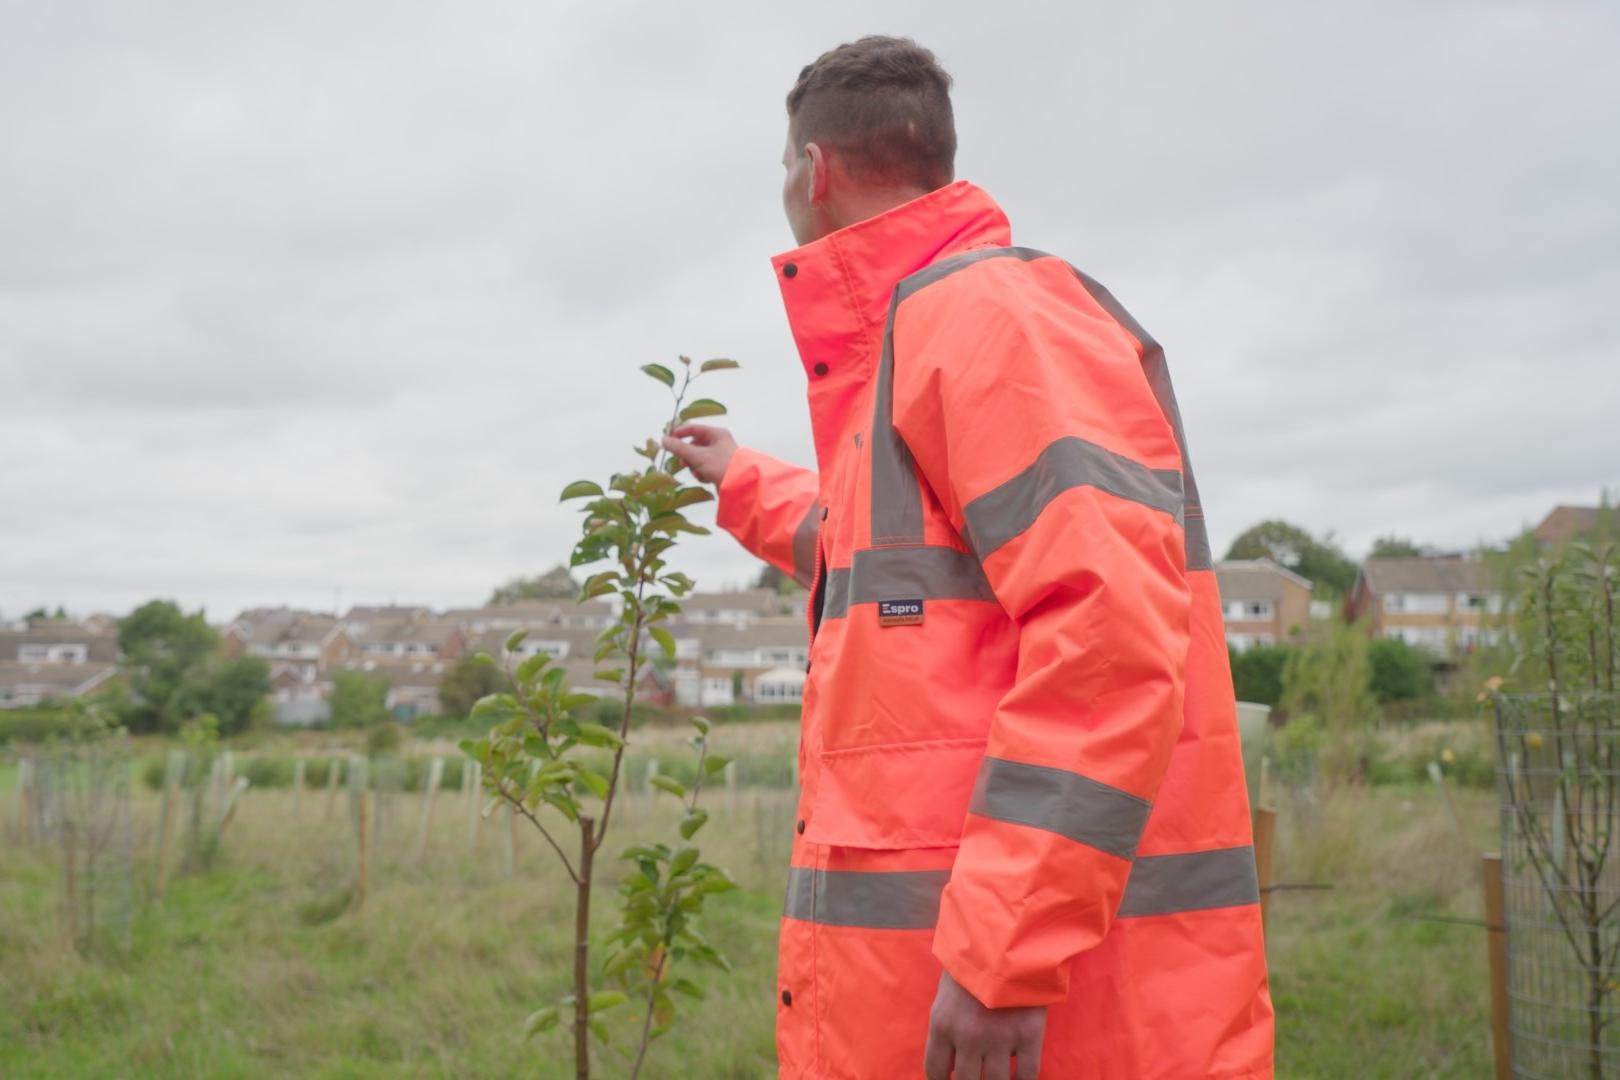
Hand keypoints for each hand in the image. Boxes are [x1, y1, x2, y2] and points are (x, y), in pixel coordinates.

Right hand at [661, 424, 737, 485]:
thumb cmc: (720, 466)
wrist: (740, 486)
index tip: (667, 440)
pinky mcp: (720, 469)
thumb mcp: (697, 456)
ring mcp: (720, 456)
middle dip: (687, 455)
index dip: (679, 433)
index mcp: (717, 434)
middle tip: (682, 462)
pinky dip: (702, 473)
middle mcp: (720, 442)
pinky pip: (705, 468)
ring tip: (697, 472)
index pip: (693, 428)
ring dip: (694, 466)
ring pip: (698, 458)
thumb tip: (664, 440)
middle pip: (695, 445)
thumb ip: (679, 448)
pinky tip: (705, 478)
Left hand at [924, 971, 1045, 1079]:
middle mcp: (968, 1036)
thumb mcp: (946, 991)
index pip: (935, 1071)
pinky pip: (1027, 1074)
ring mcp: (999, 1038)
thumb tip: (951, 1060)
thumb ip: (948, 1025)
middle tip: (977, 1077)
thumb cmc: (974, 960)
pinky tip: (1020, 1076)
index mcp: (943, 1024)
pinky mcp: (1028, 1035)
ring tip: (998, 1075)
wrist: (1009, 937)